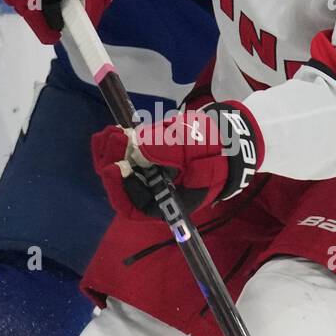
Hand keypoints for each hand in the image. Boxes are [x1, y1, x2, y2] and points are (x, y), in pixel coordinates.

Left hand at [92, 103, 263, 221]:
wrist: (226, 141)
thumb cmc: (214, 152)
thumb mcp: (195, 149)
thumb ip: (168, 148)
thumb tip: (138, 144)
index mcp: (166, 202)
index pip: (134, 205)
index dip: (120, 188)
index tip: (115, 166)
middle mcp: (154, 194)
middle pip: (121, 188)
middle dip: (112, 164)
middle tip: (112, 139)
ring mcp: (148, 177)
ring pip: (120, 171)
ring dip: (110, 152)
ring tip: (109, 133)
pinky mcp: (146, 160)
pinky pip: (125, 157)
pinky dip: (117, 145)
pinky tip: (113, 130)